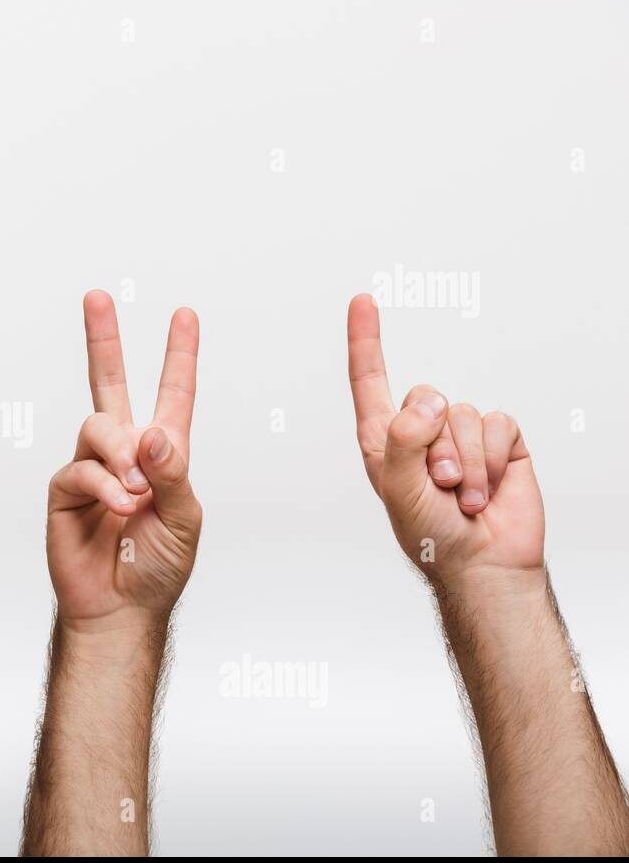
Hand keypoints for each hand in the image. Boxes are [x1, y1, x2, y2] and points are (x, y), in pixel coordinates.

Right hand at [48, 290, 201, 630]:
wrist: (118, 609)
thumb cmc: (158, 569)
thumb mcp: (184, 519)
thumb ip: (172, 473)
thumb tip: (153, 432)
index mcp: (164, 455)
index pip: (172, 394)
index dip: (178, 355)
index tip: (184, 316)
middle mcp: (126, 453)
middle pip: (111, 384)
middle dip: (104, 340)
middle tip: (97, 298)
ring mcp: (92, 468)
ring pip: (97, 426)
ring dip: (120, 453)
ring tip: (134, 492)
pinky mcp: (65, 490)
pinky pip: (79, 467)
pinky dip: (102, 484)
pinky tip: (117, 506)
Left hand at [346, 294, 542, 586]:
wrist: (482, 562)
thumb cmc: (430, 532)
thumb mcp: (398, 488)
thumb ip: (402, 439)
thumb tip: (430, 402)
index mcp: (384, 439)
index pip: (370, 381)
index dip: (366, 341)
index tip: (362, 300)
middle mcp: (421, 429)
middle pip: (424, 397)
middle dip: (432, 446)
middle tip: (436, 487)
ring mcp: (461, 433)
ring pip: (462, 415)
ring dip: (463, 463)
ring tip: (460, 497)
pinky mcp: (499, 440)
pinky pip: (496, 425)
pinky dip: (490, 461)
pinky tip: (486, 491)